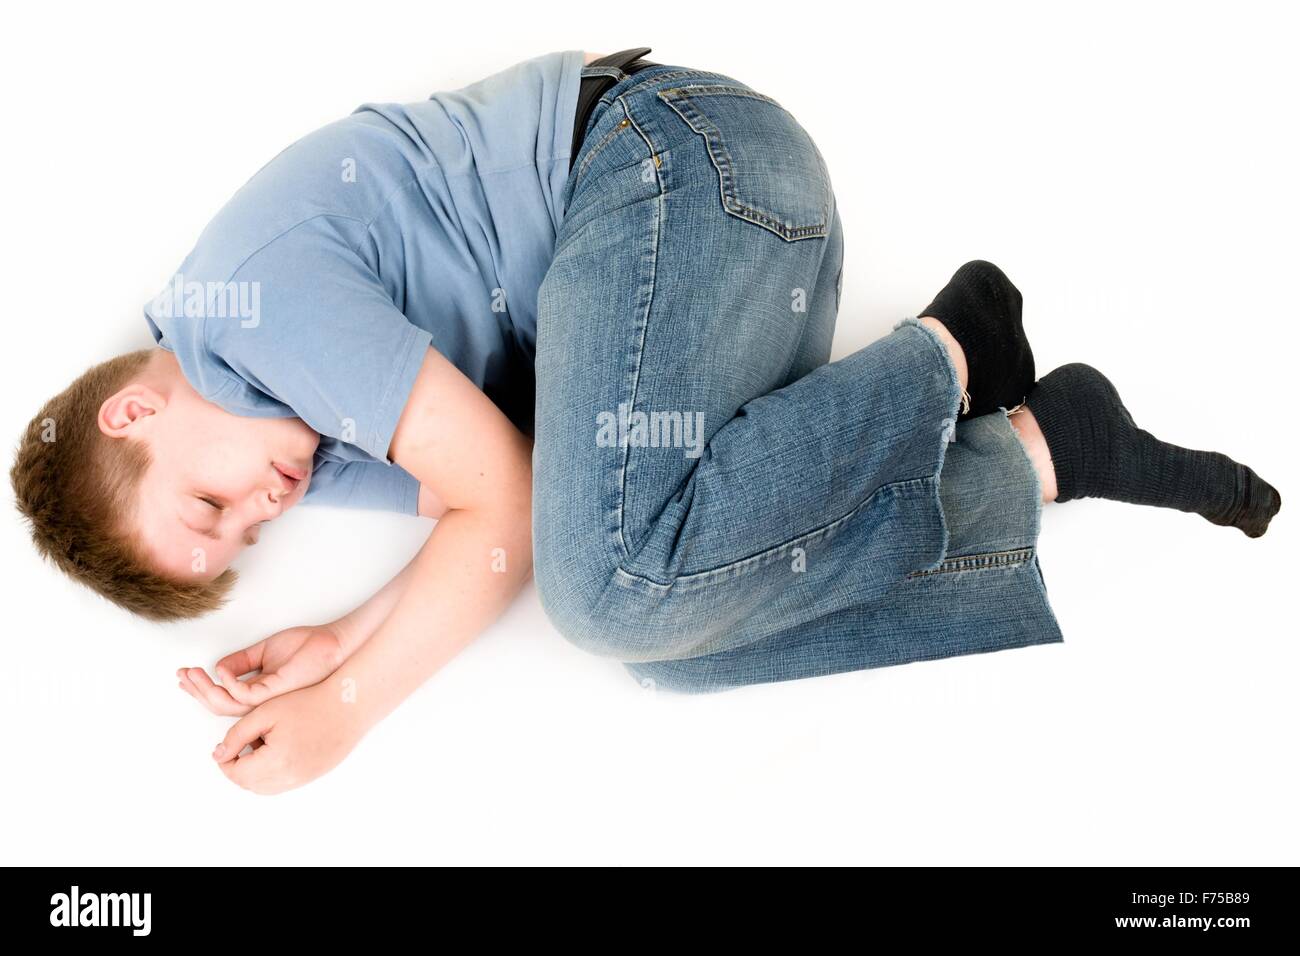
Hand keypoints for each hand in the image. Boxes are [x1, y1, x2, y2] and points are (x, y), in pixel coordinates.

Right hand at [177, 623, 347, 715]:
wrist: (332, 644)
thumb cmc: (306, 647)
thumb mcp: (266, 651)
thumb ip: (243, 660)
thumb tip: (218, 667)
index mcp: (259, 693)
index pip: (224, 698)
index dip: (202, 689)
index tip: (184, 676)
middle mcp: (263, 701)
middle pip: (221, 706)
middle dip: (197, 691)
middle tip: (181, 675)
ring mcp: (269, 699)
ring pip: (228, 705)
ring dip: (205, 690)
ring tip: (192, 673)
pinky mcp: (276, 692)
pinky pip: (245, 695)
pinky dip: (229, 683)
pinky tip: (220, 671)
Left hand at [211, 678, 368, 793]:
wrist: (347, 705)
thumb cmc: (309, 703)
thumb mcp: (264, 713)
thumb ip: (236, 735)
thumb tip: (219, 754)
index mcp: (275, 761)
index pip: (236, 773)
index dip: (225, 759)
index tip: (224, 745)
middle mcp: (289, 777)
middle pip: (248, 784)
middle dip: (238, 767)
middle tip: (238, 745)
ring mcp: (302, 780)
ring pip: (264, 788)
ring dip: (254, 772)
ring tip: (259, 745)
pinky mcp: (311, 777)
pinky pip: (281, 784)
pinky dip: (271, 773)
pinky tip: (277, 749)